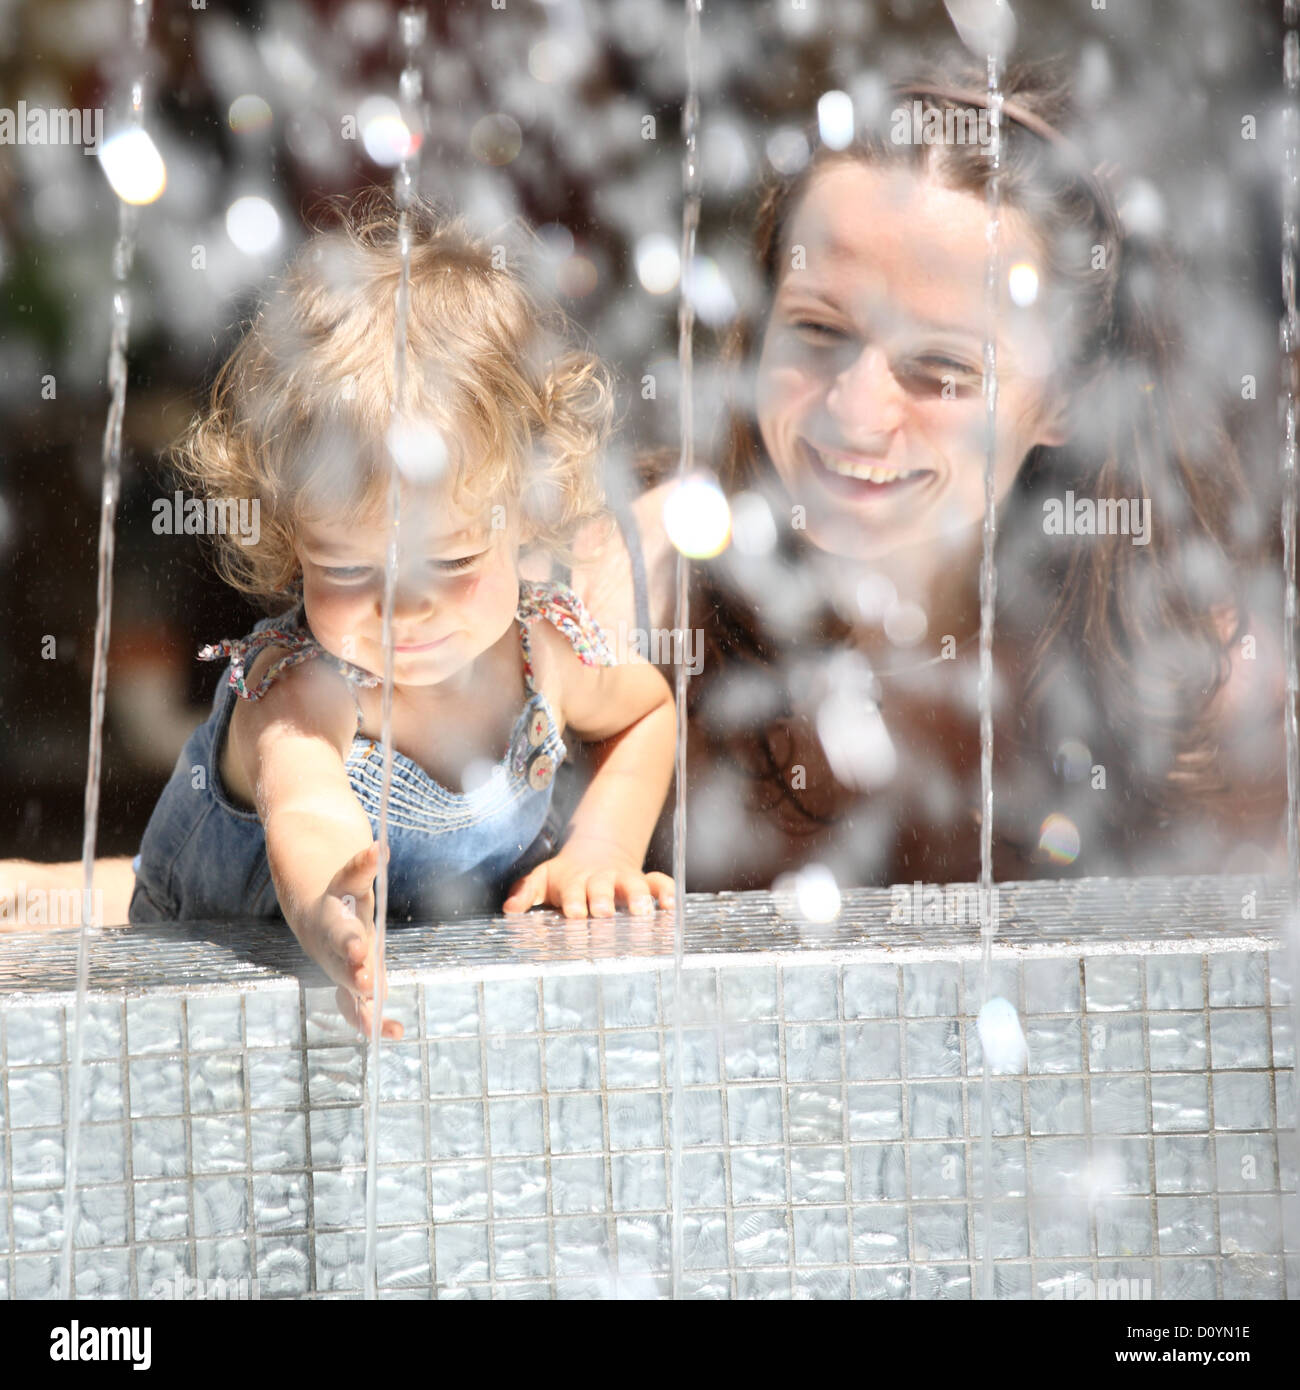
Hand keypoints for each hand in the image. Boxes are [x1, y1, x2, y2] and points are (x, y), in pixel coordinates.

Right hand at [295, 842, 403, 1040]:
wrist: (317, 920)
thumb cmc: (340, 898)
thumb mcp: (350, 880)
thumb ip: (362, 867)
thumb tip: (379, 848)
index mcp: (333, 926)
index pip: (342, 935)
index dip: (350, 944)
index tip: (361, 952)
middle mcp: (334, 955)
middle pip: (344, 969)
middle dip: (356, 978)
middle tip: (369, 986)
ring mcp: (341, 975)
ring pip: (349, 998)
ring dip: (365, 1013)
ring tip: (387, 1028)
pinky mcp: (351, 990)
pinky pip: (359, 1011)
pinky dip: (373, 1023)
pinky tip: (396, 1033)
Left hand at [503, 845, 674, 918]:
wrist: (597, 849)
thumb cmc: (566, 875)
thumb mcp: (542, 879)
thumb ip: (526, 893)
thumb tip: (508, 909)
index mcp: (575, 881)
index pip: (573, 890)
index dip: (573, 900)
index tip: (573, 912)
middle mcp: (601, 880)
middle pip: (603, 887)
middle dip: (603, 898)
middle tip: (603, 912)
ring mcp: (625, 880)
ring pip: (635, 884)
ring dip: (639, 896)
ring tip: (643, 911)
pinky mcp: (645, 883)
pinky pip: (661, 883)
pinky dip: (667, 892)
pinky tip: (670, 907)